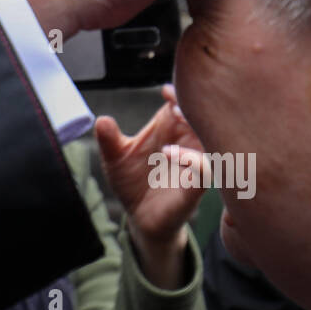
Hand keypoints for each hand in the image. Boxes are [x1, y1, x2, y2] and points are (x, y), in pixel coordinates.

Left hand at [95, 85, 207, 288]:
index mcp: (170, 129)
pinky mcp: (195, 188)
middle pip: (201, 116)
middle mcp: (187, 143)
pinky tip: (170, 152)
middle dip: (192, 105)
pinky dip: (192, 158)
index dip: (178, 94)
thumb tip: (101, 120)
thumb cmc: (132, 181)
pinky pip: (204, 170)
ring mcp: (193, 165)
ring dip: (195, 126)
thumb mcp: (115, 158)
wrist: (140, 218)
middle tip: (174, 103)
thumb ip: (109, 140)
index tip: (165, 91)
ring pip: (209, 139)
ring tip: (175, 118)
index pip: (182, 104)